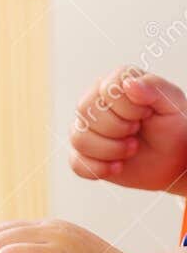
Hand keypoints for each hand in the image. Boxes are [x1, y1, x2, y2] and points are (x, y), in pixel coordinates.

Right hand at [70, 67, 186, 190]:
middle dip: (118, 129)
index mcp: (114, 85)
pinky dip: (99, 168)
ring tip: (131, 149)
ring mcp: (87, 130)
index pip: (105, 89)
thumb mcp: (173, 103)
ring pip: (79, 138)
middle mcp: (95, 104)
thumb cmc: (173, 126)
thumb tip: (130, 84)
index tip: (146, 114)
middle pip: (86, 112)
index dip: (127, 106)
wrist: (174, 160)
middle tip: (137, 132)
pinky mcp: (85, 154)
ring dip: (111, 150)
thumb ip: (155, 87)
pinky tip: (118, 166)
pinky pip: (77, 163)